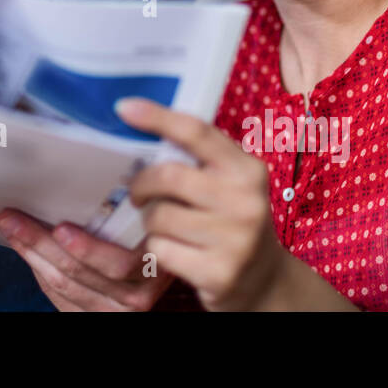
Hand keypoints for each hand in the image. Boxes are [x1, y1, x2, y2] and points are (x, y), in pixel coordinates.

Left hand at [0, 208, 175, 310]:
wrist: (152, 282)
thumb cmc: (154, 240)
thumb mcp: (155, 225)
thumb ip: (135, 211)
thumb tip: (92, 176)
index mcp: (155, 265)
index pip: (118, 261)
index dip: (87, 247)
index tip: (59, 226)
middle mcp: (138, 293)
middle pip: (81, 271)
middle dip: (42, 242)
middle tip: (14, 218)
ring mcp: (116, 308)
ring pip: (65, 284)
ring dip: (32, 254)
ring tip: (12, 228)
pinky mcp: (96, 317)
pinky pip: (61, 298)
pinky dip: (39, 272)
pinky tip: (26, 250)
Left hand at [115, 97, 290, 310]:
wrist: (264, 280)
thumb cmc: (233, 219)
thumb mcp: (230, 183)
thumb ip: (198, 159)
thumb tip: (139, 126)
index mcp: (247, 170)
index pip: (197, 132)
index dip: (157, 117)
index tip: (123, 108)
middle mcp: (246, 201)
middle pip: (168, 176)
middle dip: (142, 183)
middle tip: (138, 192)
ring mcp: (235, 240)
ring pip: (159, 216)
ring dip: (150, 220)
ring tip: (164, 225)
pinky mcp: (219, 274)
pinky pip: (161, 250)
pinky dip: (158, 248)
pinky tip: (176, 250)